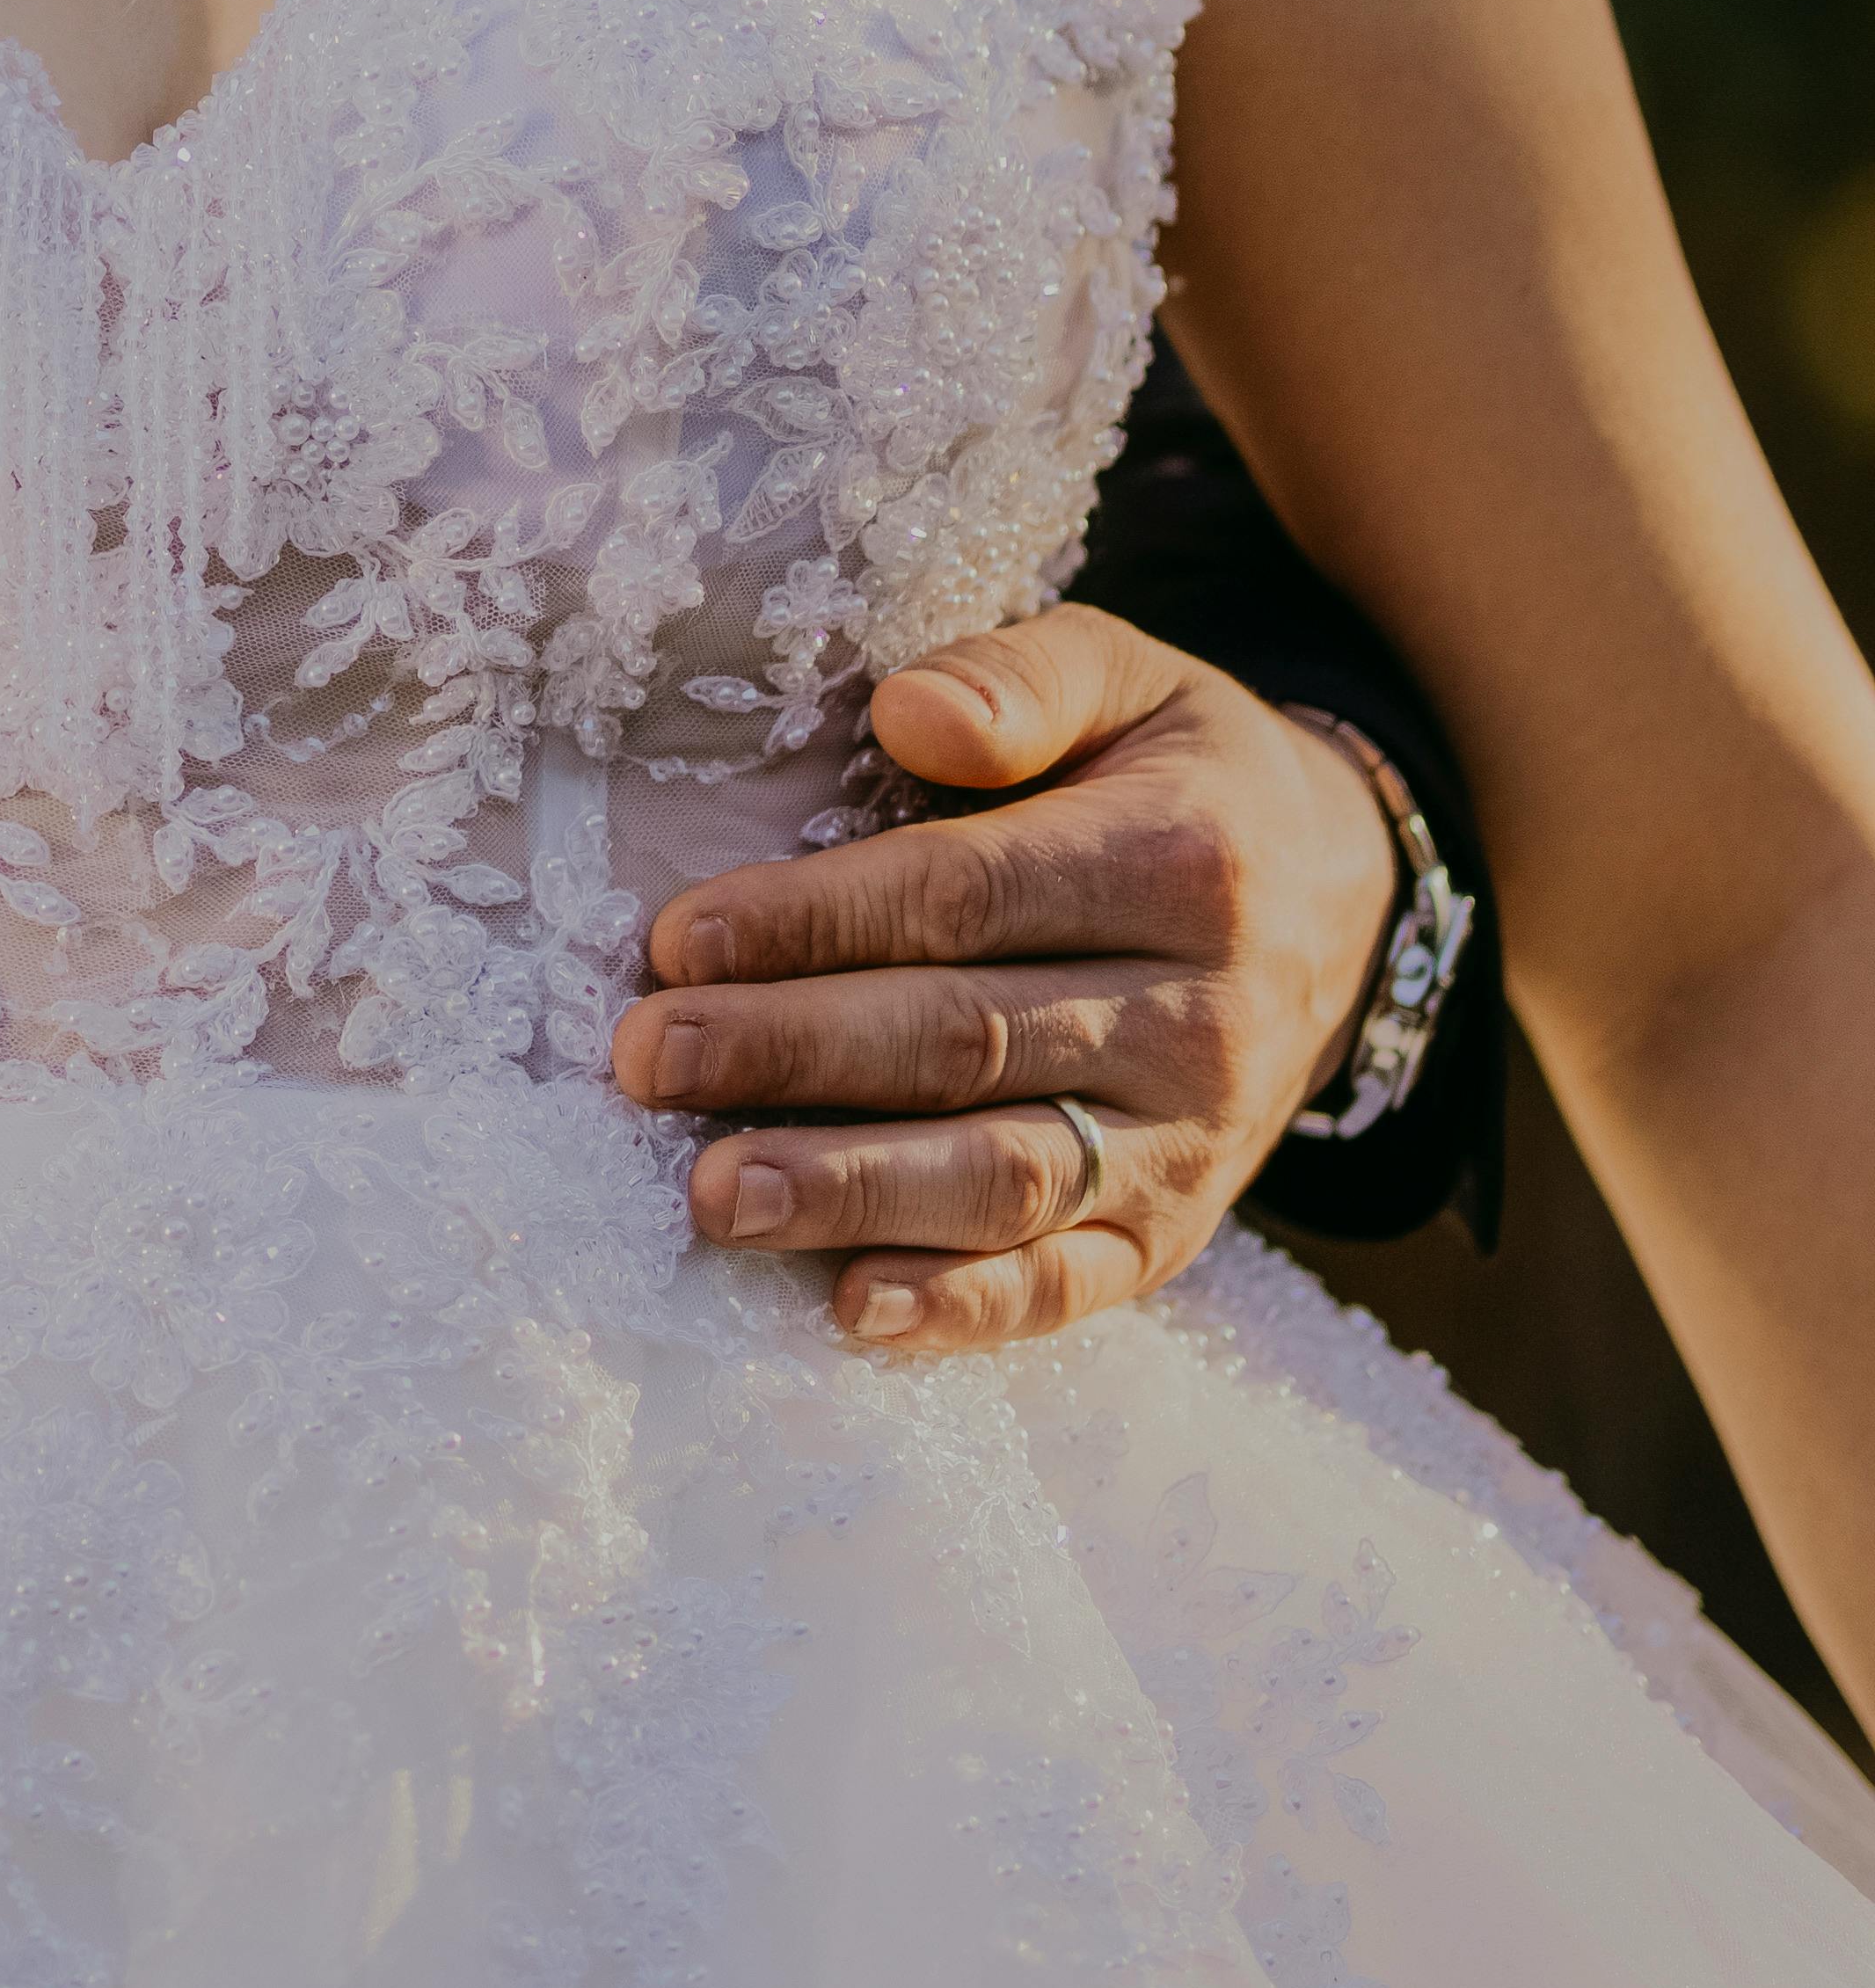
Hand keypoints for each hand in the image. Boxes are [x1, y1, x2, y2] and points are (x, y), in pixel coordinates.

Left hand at [604, 609, 1396, 1351]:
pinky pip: (1068, 1284)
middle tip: (650, 1062)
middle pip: (966, 1042)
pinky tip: (851, 1308)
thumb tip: (910, 713)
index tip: (679, 939)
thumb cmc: (1183, 776)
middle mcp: (1199, 1017)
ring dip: (852, 1192)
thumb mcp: (1131, 677)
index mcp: (1180, 861)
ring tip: (714, 1195)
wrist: (1338, 902)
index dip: (818, 921)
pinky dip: (962, 1310)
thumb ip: (1023, 679)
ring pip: (1008, 1178)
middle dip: (794, 1056)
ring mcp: (1193, 1143)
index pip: (967, 898)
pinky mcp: (1176, 1234)